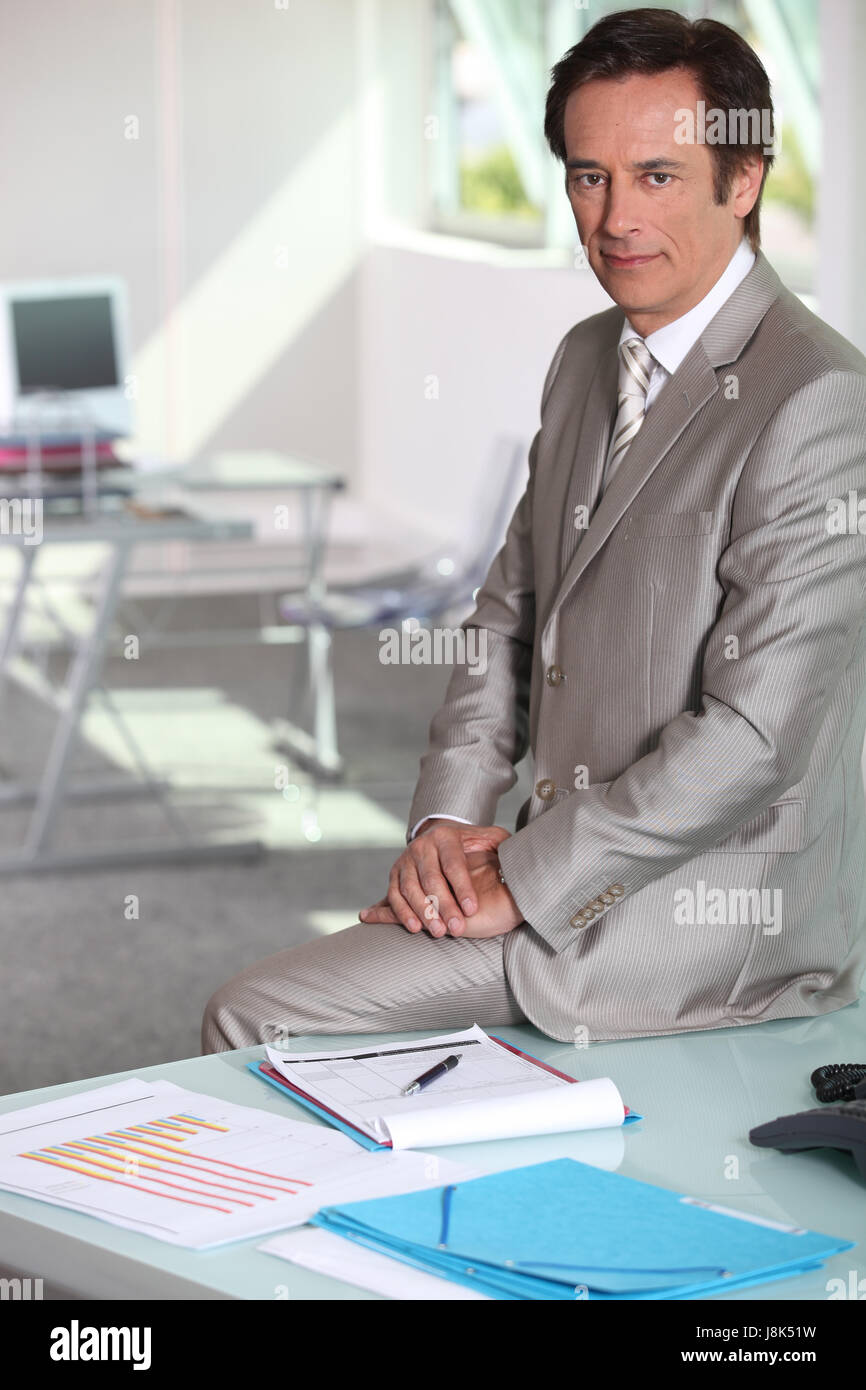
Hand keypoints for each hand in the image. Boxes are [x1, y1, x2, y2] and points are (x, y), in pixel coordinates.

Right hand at [361, 849, 523, 939]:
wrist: (441, 840)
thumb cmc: (472, 846)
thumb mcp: (490, 839)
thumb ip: (502, 845)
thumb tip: (515, 854)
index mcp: (446, 837)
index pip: (454, 865)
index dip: (463, 888)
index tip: (472, 910)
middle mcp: (422, 846)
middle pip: (431, 879)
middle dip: (445, 906)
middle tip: (457, 929)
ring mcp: (406, 859)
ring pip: (410, 888)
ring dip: (423, 912)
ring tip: (438, 932)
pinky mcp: (394, 874)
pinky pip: (394, 894)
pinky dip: (401, 912)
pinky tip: (415, 927)